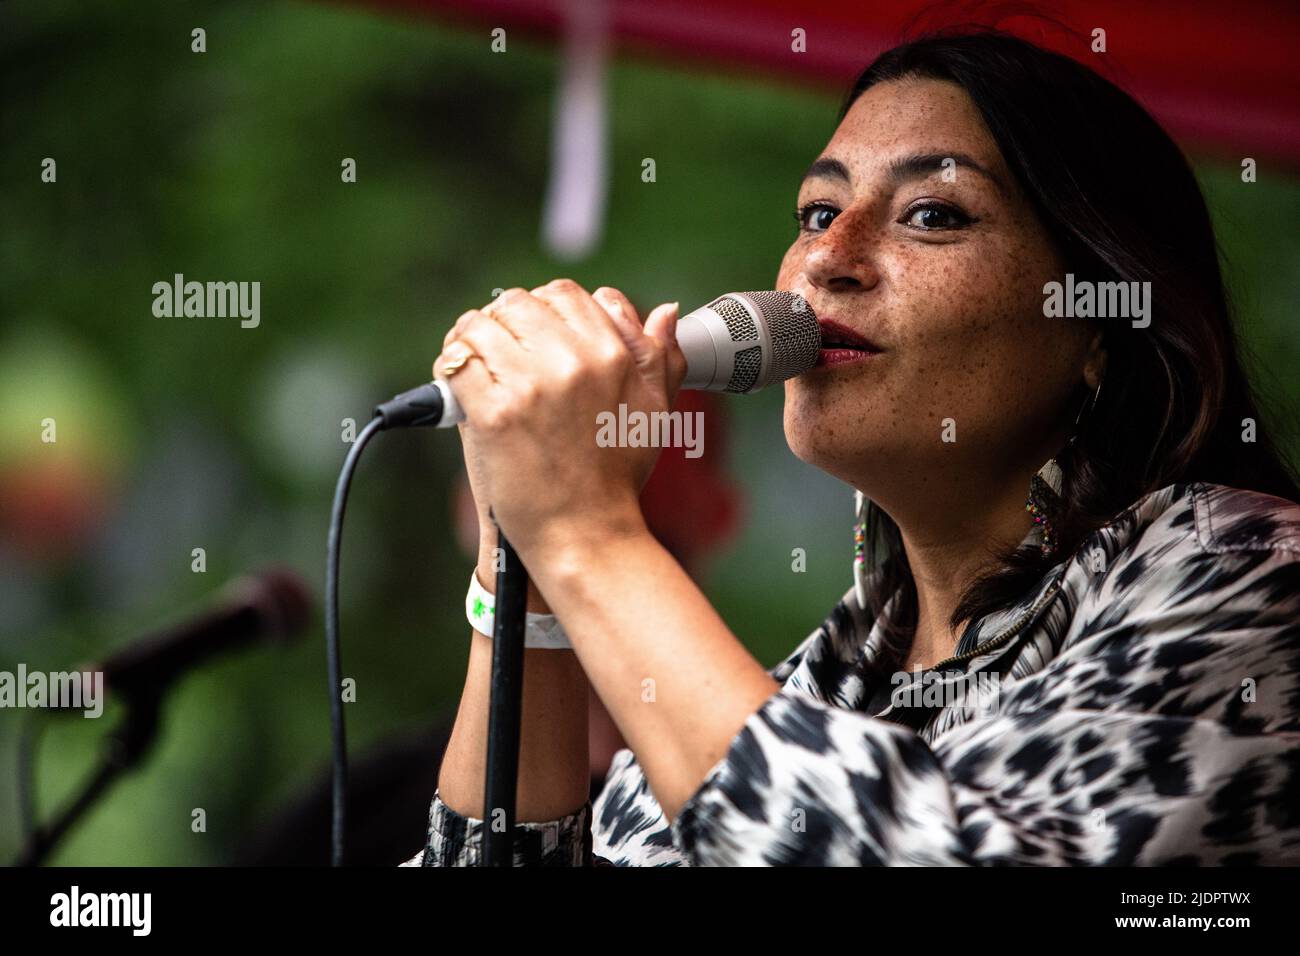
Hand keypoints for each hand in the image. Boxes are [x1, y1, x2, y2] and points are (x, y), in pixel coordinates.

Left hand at [437, 279, 684, 561]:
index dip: (543, 308)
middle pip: (519, 303)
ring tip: (470, 360)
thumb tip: (663, 310)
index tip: (531, 332)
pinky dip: (450, 367)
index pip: (566, 294)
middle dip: (502, 320)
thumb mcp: (655, 412)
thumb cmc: (617, 476)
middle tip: (495, 346)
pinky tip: (456, 383)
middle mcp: (575, 362)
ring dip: (470, 339)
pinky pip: (458, 363)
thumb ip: (661, 356)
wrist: (584, 534)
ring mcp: (533, 386)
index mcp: (613, 354)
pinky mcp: (495, 414)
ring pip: (482, 325)